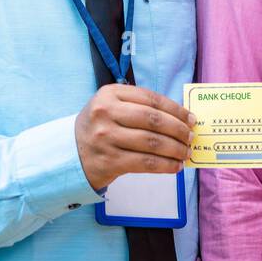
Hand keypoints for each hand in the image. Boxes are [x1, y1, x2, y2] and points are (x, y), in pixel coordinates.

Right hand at [74, 84, 194, 191]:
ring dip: (175, 149)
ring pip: (152, 143)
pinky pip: (146, 163)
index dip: (176, 109)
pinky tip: (175, 166)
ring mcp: (106, 138)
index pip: (151, 99)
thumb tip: (180, 117)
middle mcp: (106, 113)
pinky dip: (165, 165)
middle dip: (179, 130)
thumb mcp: (112, 106)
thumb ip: (140, 106)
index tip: (190, 119)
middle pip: (154, 120)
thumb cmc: (99, 127)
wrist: (70, 154)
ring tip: (185, 152)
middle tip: (191, 137)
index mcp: (110, 94)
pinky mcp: (109, 161)